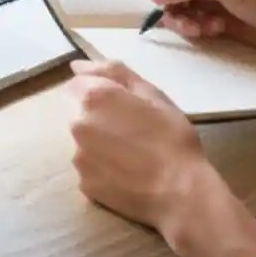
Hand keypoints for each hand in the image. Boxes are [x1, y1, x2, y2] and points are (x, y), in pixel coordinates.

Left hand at [66, 60, 211, 233]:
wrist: (180, 191)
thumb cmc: (172, 136)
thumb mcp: (151, 93)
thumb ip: (112, 72)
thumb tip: (77, 65)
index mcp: (92, 98)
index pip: (75, 85)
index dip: (97, 92)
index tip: (120, 105)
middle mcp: (76, 125)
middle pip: (76, 113)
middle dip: (96, 116)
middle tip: (130, 130)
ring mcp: (77, 157)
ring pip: (81, 141)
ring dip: (97, 142)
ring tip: (129, 154)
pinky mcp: (83, 183)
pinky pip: (88, 167)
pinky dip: (101, 167)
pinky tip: (126, 172)